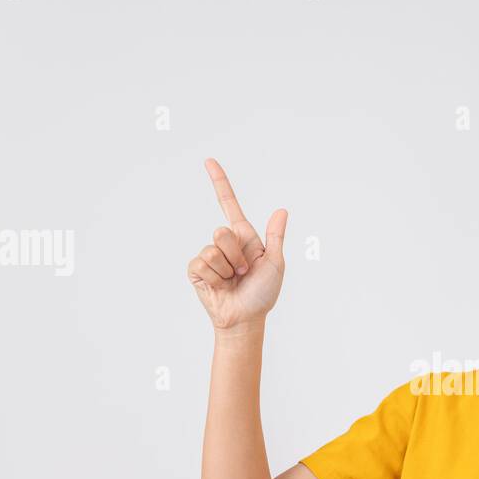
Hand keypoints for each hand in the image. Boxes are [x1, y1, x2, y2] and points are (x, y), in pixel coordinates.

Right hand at [187, 158, 288, 332]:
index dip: (219, 182)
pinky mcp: (197, 270)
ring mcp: (209, 255)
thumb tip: (281, 210)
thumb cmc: (263, 293)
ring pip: (213, 250)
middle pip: (222, 232)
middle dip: (236, 255)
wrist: (246, 318)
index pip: (229, 204)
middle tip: (243, 272)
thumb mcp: (275, 263)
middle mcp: (225, 243)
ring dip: (227, 269)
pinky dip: (214, 277)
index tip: (209, 161)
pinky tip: (220, 286)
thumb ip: (275, 236)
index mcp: (244, 237)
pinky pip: (202, 263)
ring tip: (233, 281)